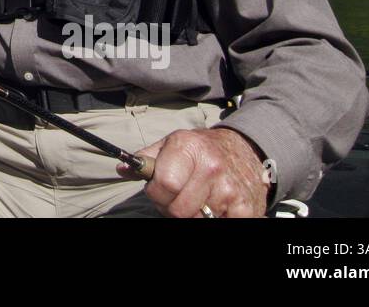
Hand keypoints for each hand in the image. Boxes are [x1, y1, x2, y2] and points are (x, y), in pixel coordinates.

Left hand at [118, 126, 268, 217]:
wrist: (245, 149)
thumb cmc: (201, 149)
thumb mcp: (172, 143)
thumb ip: (146, 158)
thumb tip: (122, 169)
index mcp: (188, 148)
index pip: (164, 184)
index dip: (156, 193)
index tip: (159, 189)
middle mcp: (211, 167)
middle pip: (178, 210)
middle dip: (171, 208)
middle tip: (178, 197)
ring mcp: (229, 190)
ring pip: (197, 221)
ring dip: (193, 214)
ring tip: (197, 198)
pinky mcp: (246, 208)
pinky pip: (220, 226)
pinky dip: (213, 219)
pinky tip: (215, 205)